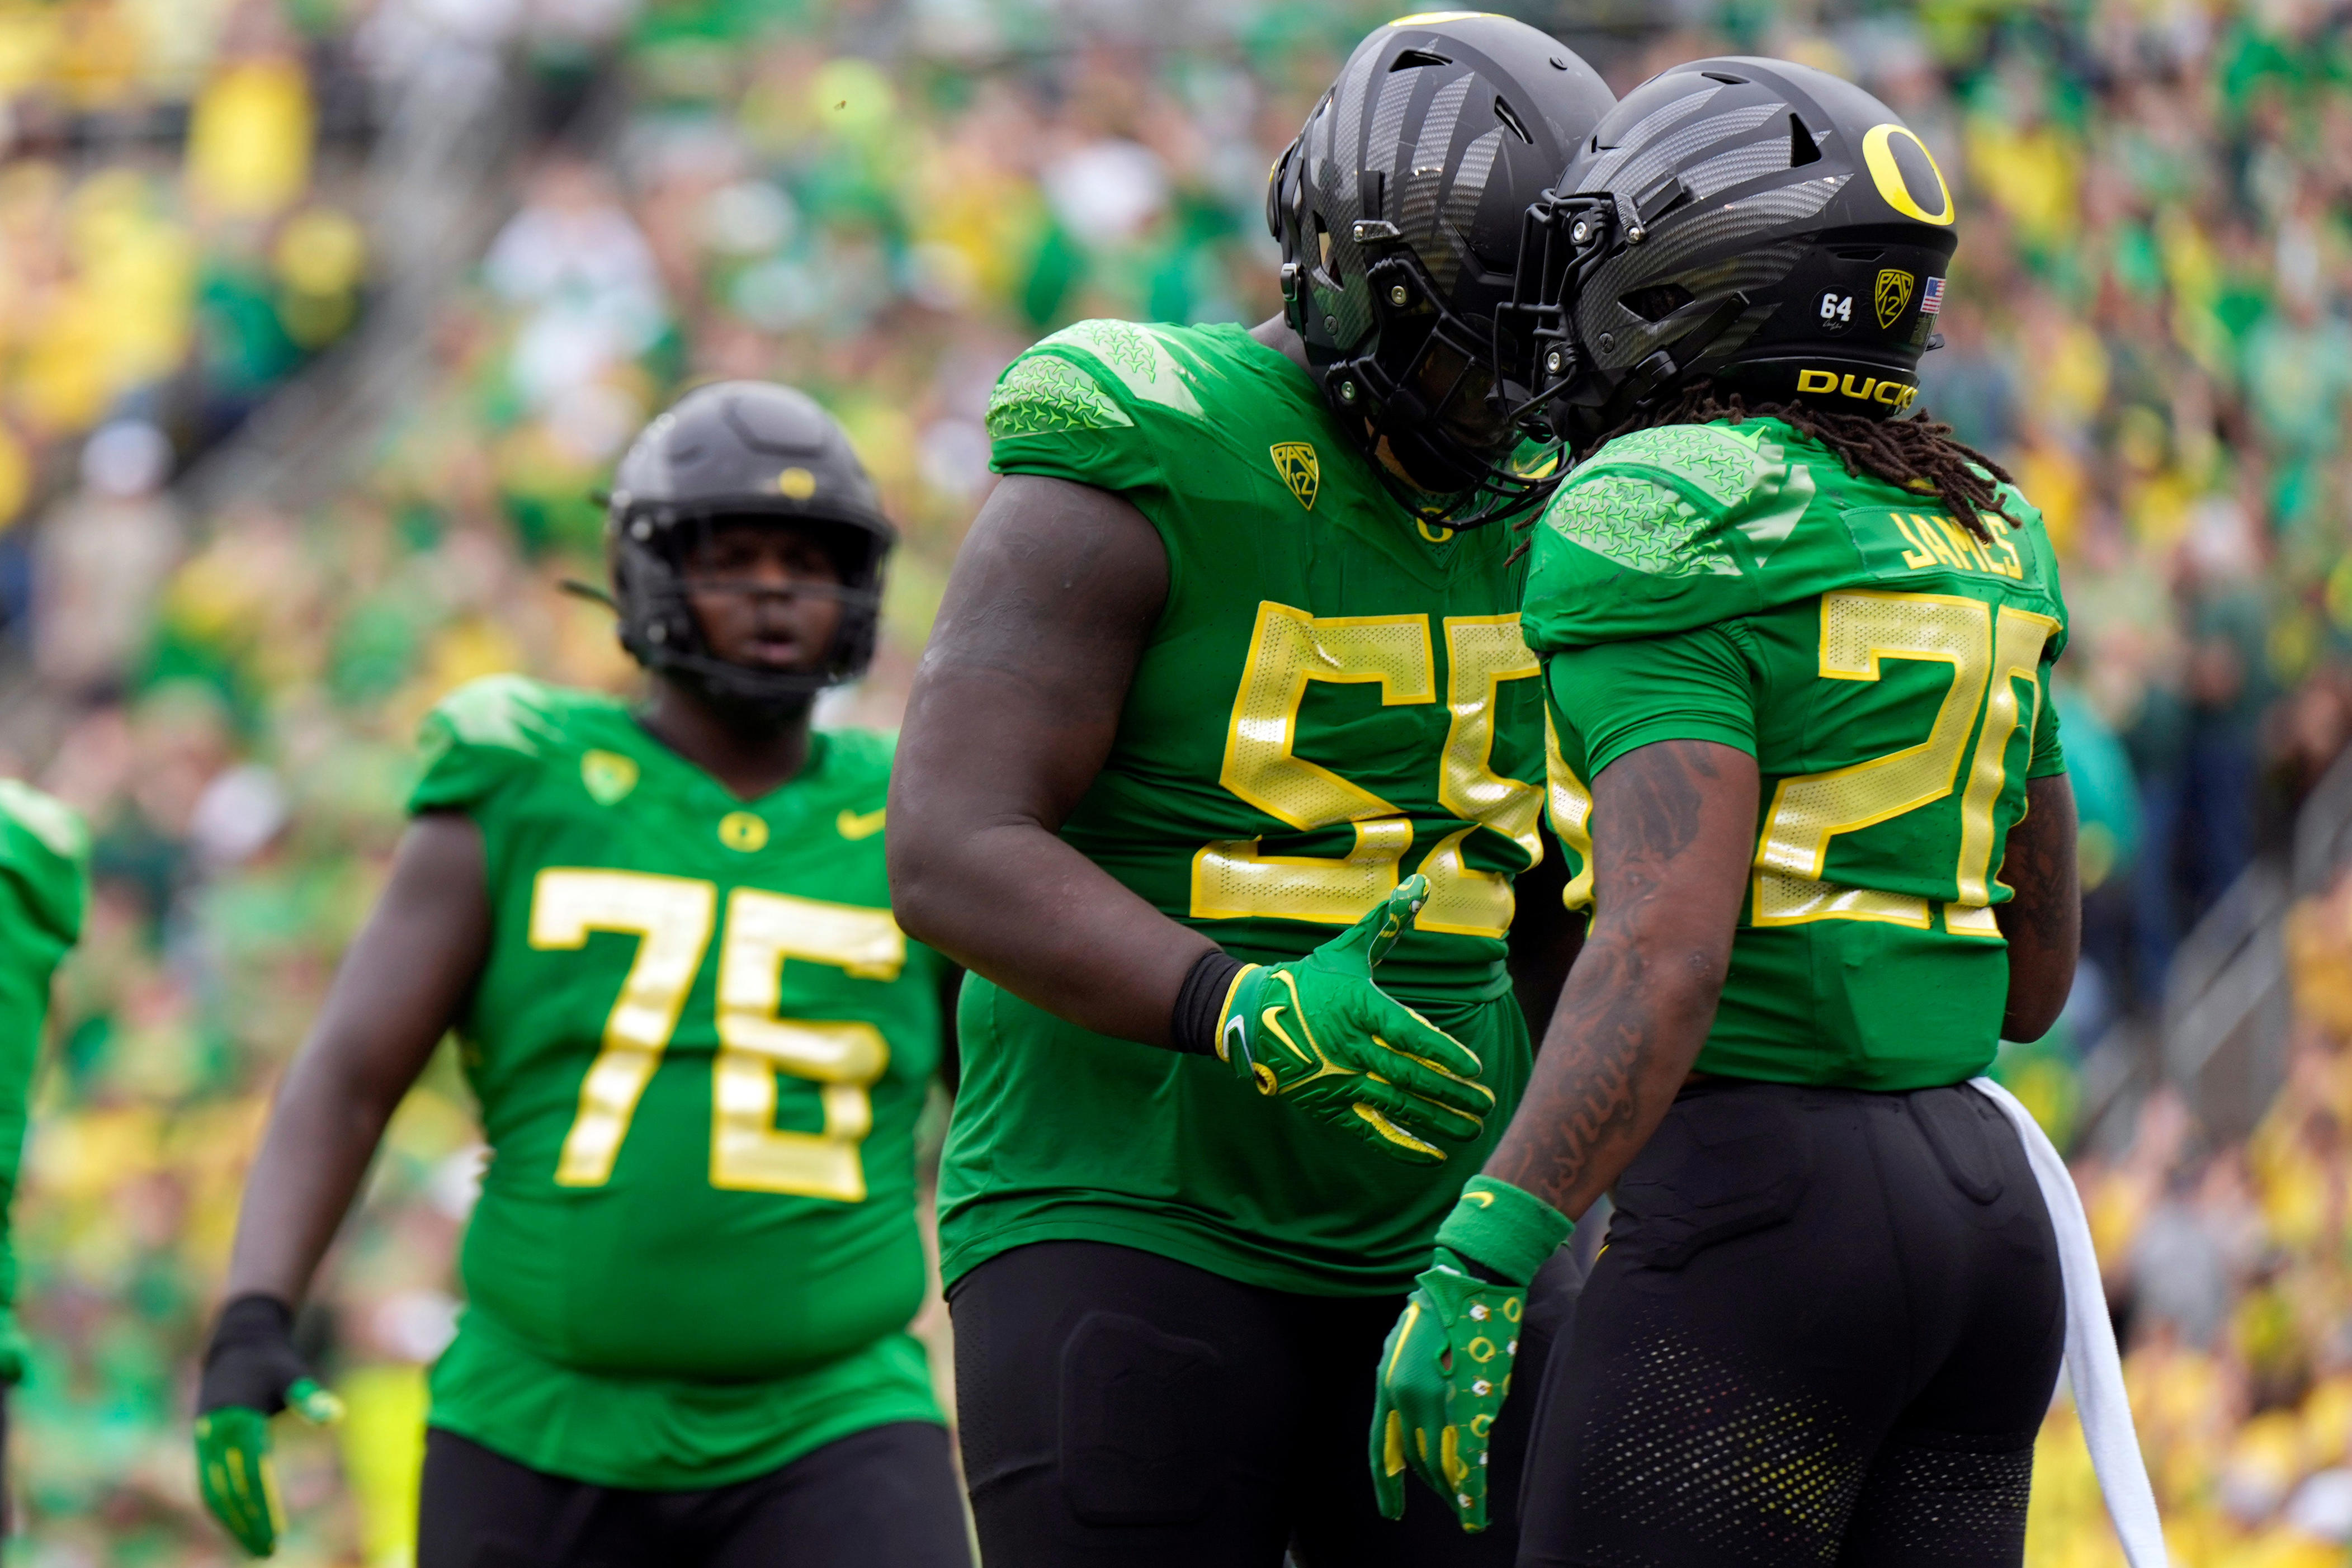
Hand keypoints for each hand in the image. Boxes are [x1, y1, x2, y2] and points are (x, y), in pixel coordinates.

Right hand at [194, 1296, 343, 1556]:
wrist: (240, 1342)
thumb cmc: (274, 1361)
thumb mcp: (293, 1376)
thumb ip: (311, 1398)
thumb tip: (336, 1417)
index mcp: (238, 1421)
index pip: (249, 1475)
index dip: (260, 1507)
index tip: (275, 1533)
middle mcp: (216, 1433)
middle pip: (228, 1490)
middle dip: (246, 1523)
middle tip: (268, 1550)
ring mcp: (205, 1438)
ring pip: (213, 1490)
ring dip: (231, 1520)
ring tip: (255, 1545)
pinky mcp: (203, 1440)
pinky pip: (208, 1480)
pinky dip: (220, 1504)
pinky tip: (237, 1523)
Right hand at [1216, 874, 1493, 1163]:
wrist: (1251, 1017)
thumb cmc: (1307, 980)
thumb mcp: (1346, 949)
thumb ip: (1387, 922)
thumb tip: (1421, 884)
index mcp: (1361, 1009)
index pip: (1410, 1035)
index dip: (1444, 1053)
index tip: (1475, 1068)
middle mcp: (1352, 1048)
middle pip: (1411, 1076)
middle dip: (1453, 1094)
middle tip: (1486, 1105)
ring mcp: (1340, 1080)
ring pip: (1397, 1106)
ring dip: (1438, 1121)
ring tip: (1473, 1129)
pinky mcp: (1329, 1105)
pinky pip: (1370, 1130)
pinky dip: (1401, 1145)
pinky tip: (1433, 1155)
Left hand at [1372, 1177, 1570, 1530]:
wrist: (1468, 1280)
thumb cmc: (1442, 1308)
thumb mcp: (1408, 1344)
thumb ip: (1408, 1382)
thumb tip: (1420, 1413)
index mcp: (1386, 1382)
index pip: (1380, 1446)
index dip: (1385, 1482)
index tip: (1391, 1510)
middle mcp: (1402, 1394)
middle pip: (1412, 1457)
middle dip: (1427, 1483)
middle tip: (1444, 1500)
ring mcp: (1434, 1398)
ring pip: (1437, 1462)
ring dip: (1448, 1488)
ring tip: (1461, 1507)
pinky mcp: (1464, 1399)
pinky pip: (1464, 1458)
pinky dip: (1468, 1490)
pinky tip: (1473, 1512)